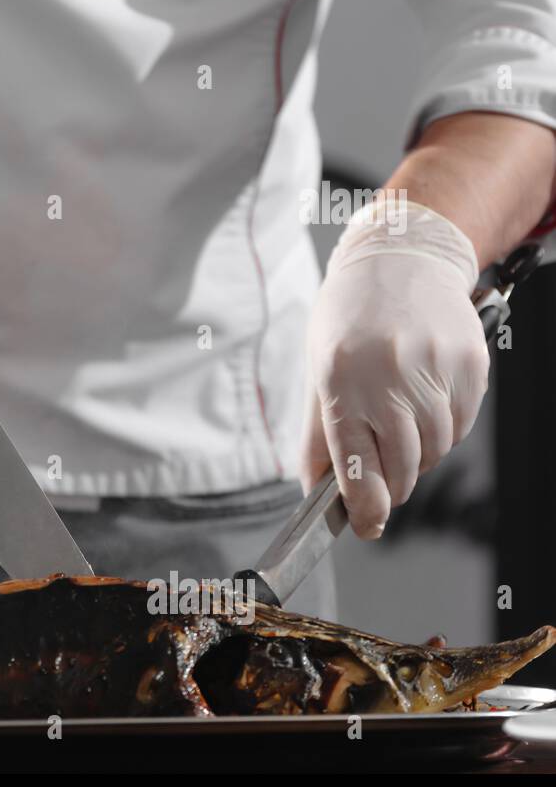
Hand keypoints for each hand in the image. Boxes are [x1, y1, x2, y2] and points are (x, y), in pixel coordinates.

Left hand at [301, 201, 488, 538]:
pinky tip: (425, 401)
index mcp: (341, 381)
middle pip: (403, 468)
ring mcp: (436, 370)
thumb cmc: (348, 319)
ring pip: (436, 450)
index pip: (356, 468)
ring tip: (400, 422)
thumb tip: (316, 490)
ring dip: (418, 454)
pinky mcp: (471, 364)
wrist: (400, 260)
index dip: (364, 508)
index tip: (366, 526)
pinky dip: (443, 428)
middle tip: (382, 478)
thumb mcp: (318, 371)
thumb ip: (319, 435)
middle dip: (392, 484)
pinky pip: (461, 424)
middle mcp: (390, 377)